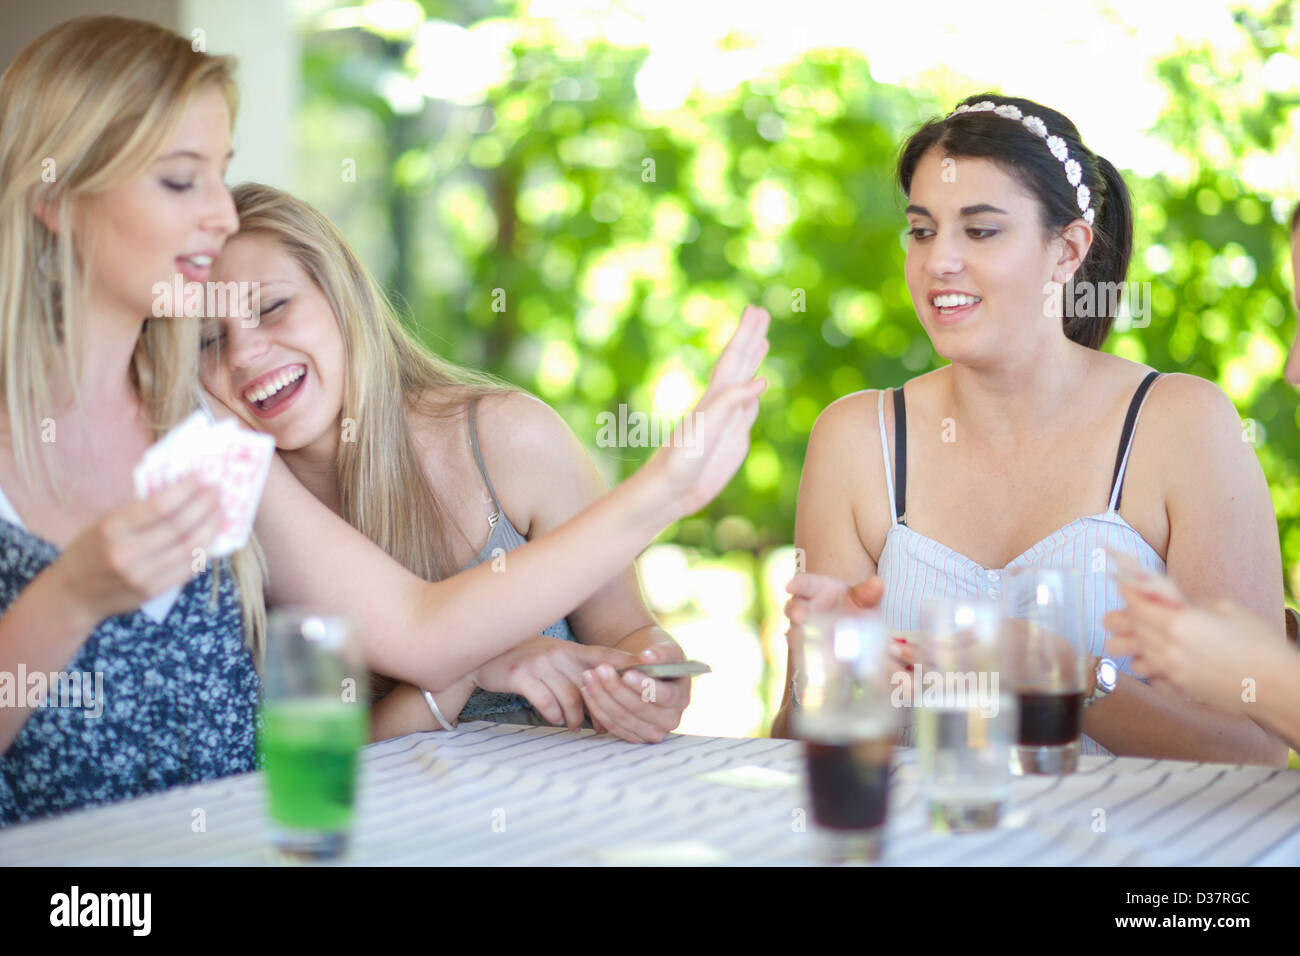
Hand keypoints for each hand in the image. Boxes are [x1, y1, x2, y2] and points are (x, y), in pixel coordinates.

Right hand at [51, 478, 221, 625]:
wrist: (74, 594)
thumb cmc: (91, 549)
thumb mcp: (105, 522)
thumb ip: (138, 510)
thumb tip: (180, 490)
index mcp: (112, 529)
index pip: (159, 507)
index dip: (185, 491)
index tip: (201, 479)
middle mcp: (127, 553)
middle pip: (179, 526)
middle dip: (204, 506)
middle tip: (217, 492)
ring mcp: (142, 576)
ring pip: (189, 548)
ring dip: (210, 527)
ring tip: (220, 512)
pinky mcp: (153, 591)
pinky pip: (188, 568)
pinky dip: (204, 550)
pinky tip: (212, 537)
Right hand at [470, 636, 635, 730]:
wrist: (483, 654)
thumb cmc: (525, 659)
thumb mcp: (554, 657)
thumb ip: (577, 670)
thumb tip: (605, 695)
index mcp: (571, 648)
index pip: (607, 655)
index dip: (628, 667)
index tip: (648, 681)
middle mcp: (558, 653)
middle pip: (592, 683)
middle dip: (602, 707)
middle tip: (608, 726)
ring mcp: (539, 663)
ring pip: (571, 696)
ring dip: (578, 716)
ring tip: (579, 727)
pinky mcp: (520, 675)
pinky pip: (547, 702)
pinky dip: (554, 715)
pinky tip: (556, 720)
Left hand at [580, 640, 689, 743]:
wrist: (653, 672)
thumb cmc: (661, 659)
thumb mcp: (667, 650)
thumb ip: (661, 653)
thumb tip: (648, 656)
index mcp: (681, 697)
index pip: (665, 696)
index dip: (645, 686)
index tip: (627, 673)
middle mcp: (670, 720)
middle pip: (640, 710)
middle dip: (617, 689)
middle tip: (600, 670)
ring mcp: (652, 732)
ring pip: (623, 719)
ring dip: (602, 698)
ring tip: (589, 676)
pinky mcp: (634, 737)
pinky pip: (613, 726)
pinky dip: (598, 709)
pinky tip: (587, 690)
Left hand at [644, 305, 769, 516]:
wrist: (670, 491)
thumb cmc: (681, 459)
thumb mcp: (707, 427)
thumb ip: (732, 402)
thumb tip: (762, 380)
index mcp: (714, 396)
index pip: (734, 358)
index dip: (746, 334)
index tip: (757, 310)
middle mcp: (721, 403)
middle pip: (740, 362)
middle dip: (751, 337)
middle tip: (762, 312)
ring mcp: (728, 420)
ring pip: (745, 381)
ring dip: (753, 360)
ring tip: (762, 340)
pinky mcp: (733, 439)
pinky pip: (748, 408)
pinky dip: (755, 392)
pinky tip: (759, 385)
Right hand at [782, 574, 894, 705]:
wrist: (859, 635)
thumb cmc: (857, 608)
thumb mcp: (865, 599)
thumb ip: (869, 592)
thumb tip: (878, 583)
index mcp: (818, 590)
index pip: (805, 583)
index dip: (796, 584)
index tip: (790, 587)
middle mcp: (807, 608)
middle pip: (793, 607)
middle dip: (795, 611)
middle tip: (800, 617)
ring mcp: (804, 629)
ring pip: (794, 630)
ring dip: (797, 635)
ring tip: (803, 639)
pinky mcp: (807, 648)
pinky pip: (802, 651)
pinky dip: (806, 653)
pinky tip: (812, 657)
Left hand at [1105, 584, 1289, 713]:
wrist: (1278, 684)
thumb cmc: (1258, 642)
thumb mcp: (1225, 608)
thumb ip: (1189, 603)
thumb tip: (1169, 600)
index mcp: (1179, 623)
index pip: (1137, 605)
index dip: (1128, 593)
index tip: (1124, 585)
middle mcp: (1169, 648)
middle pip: (1131, 629)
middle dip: (1125, 616)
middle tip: (1128, 609)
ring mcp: (1172, 672)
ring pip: (1133, 656)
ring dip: (1130, 644)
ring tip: (1137, 637)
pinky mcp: (1180, 689)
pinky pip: (1150, 677)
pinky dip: (1148, 668)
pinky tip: (1155, 661)